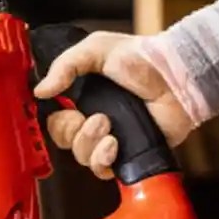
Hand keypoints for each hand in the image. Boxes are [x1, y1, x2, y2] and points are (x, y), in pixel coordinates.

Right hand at [33, 32, 194, 178]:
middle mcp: (94, 120)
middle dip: (72, 131)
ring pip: (81, 156)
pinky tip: (113, 145)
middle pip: (64, 141)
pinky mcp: (128, 154)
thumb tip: (40, 91)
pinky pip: (102, 169)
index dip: (57, 120)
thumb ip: (65, 65)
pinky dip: (103, 160)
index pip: (55, 120)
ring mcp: (110, 138)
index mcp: (83, 99)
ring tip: (108, 125)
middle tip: (96, 117)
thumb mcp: (97, 49)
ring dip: (89, 142)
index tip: (67, 110)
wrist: (178, 75)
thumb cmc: (142, 58)